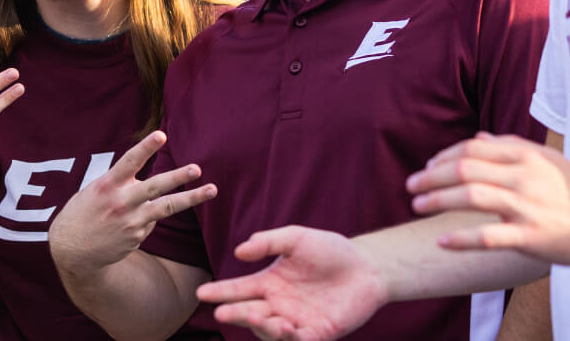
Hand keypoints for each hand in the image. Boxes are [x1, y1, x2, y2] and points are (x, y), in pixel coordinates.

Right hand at [48, 131, 216, 275]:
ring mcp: (131, 221)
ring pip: (167, 207)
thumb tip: (152, 187)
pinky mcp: (137, 237)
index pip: (129, 161)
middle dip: (178, 177)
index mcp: (107, 185)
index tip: (162, 134)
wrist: (71, 251)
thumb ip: (120, 184)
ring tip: (212, 189)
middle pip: (155, 186)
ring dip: (192, 197)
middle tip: (197, 168)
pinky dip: (149, 217)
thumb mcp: (94, 191)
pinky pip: (151, 221)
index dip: (146, 147)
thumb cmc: (83, 214)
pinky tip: (133, 221)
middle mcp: (121, 202)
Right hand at [195, 227, 387, 340]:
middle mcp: (279, 305)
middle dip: (235, 314)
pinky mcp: (318, 333)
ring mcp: (297, 321)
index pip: (239, 290)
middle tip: (223, 313)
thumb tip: (239, 252)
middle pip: (250, 313)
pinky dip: (290, 339)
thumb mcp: (297, 238)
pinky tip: (286, 328)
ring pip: (270, 331)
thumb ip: (269, 242)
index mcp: (269, 283)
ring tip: (260, 317)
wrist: (368, 266)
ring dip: (262, 327)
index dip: (221, 292)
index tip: (202, 293)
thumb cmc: (332, 251)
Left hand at [407, 132, 569, 264]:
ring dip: (438, 200)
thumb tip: (478, 137)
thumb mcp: (547, 160)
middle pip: (465, 168)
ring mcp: (527, 206)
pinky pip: (489, 236)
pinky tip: (442, 241)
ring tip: (417, 206)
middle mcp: (524, 176)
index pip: (472, 148)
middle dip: (431, 176)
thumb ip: (511, 147)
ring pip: (472, 196)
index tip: (427, 167)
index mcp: (525, 155)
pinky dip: (462, 238)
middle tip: (410, 186)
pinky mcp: (531, 236)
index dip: (443, 157)